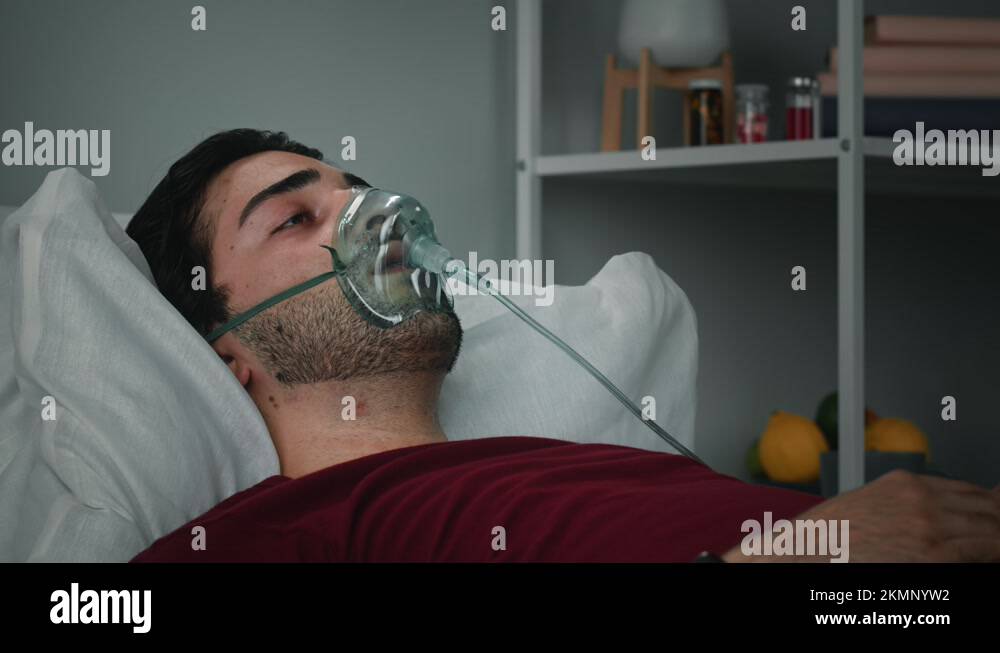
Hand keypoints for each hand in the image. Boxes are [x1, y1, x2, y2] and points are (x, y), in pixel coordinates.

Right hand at [722, 470, 999, 561]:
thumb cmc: (829, 539)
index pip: (969, 490)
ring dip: (997, 538)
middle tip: (998, 532)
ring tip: (996, 546)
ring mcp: (931, 526)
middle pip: (986, 506)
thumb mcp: (868, 507)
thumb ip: (904, 506)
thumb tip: (931, 518)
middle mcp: (922, 499)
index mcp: (905, 484)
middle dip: (997, 519)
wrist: (807, 554)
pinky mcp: (935, 555)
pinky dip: (993, 553)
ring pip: (991, 528)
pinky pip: (985, 552)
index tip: (994, 513)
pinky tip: (991, 557)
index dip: (989, 505)